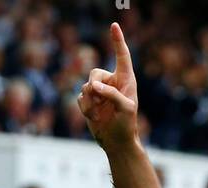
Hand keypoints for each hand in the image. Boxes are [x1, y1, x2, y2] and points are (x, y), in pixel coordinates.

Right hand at [78, 22, 138, 152]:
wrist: (116, 143)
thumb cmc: (127, 126)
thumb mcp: (126, 109)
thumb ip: (112, 94)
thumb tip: (92, 86)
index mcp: (126, 80)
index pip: (122, 56)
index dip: (117, 40)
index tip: (114, 25)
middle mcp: (112, 82)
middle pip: (95, 72)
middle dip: (94, 86)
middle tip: (99, 98)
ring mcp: (99, 92)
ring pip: (85, 86)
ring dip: (90, 101)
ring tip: (98, 114)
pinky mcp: (90, 101)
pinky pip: (80, 97)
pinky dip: (85, 108)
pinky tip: (93, 117)